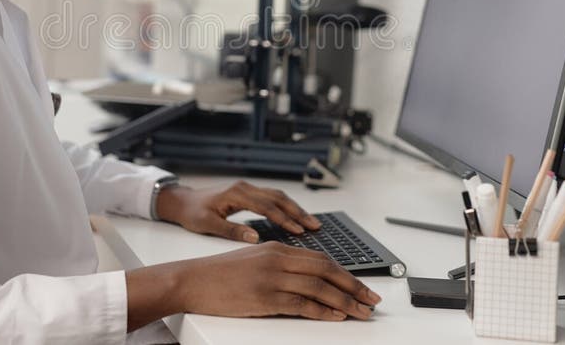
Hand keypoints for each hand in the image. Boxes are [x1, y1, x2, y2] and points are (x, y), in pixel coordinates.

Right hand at [125, 242, 381, 328]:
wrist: (191, 280)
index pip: (322, 259)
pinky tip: (337, 316)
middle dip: (354, 286)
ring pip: (320, 288)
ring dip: (346, 301)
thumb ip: (280, 264)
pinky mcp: (264, 298)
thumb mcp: (253, 259)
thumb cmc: (219, 274)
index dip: (347, 273)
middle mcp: (278, 259)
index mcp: (277, 248)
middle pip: (327, 270)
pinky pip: (302, 305)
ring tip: (362, 313)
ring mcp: (272, 278)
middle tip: (373, 300)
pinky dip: (324, 311)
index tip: (363, 286)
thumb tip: (308, 277)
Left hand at [155, 180, 320, 241]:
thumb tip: (255, 238)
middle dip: (297, 212)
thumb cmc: (192, 213)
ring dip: (294, 208)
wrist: (181, 202)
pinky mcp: (247, 193)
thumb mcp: (208, 225)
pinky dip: (285, 207)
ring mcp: (246, 189)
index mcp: (236, 194)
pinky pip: (271, 198)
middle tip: (314, 226)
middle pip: (277, 198)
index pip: (266, 207)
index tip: (298, 230)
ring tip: (310, 222)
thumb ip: (232, 231)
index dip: (284, 219)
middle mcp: (244, 188)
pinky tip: (295, 217)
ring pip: (277, 196)